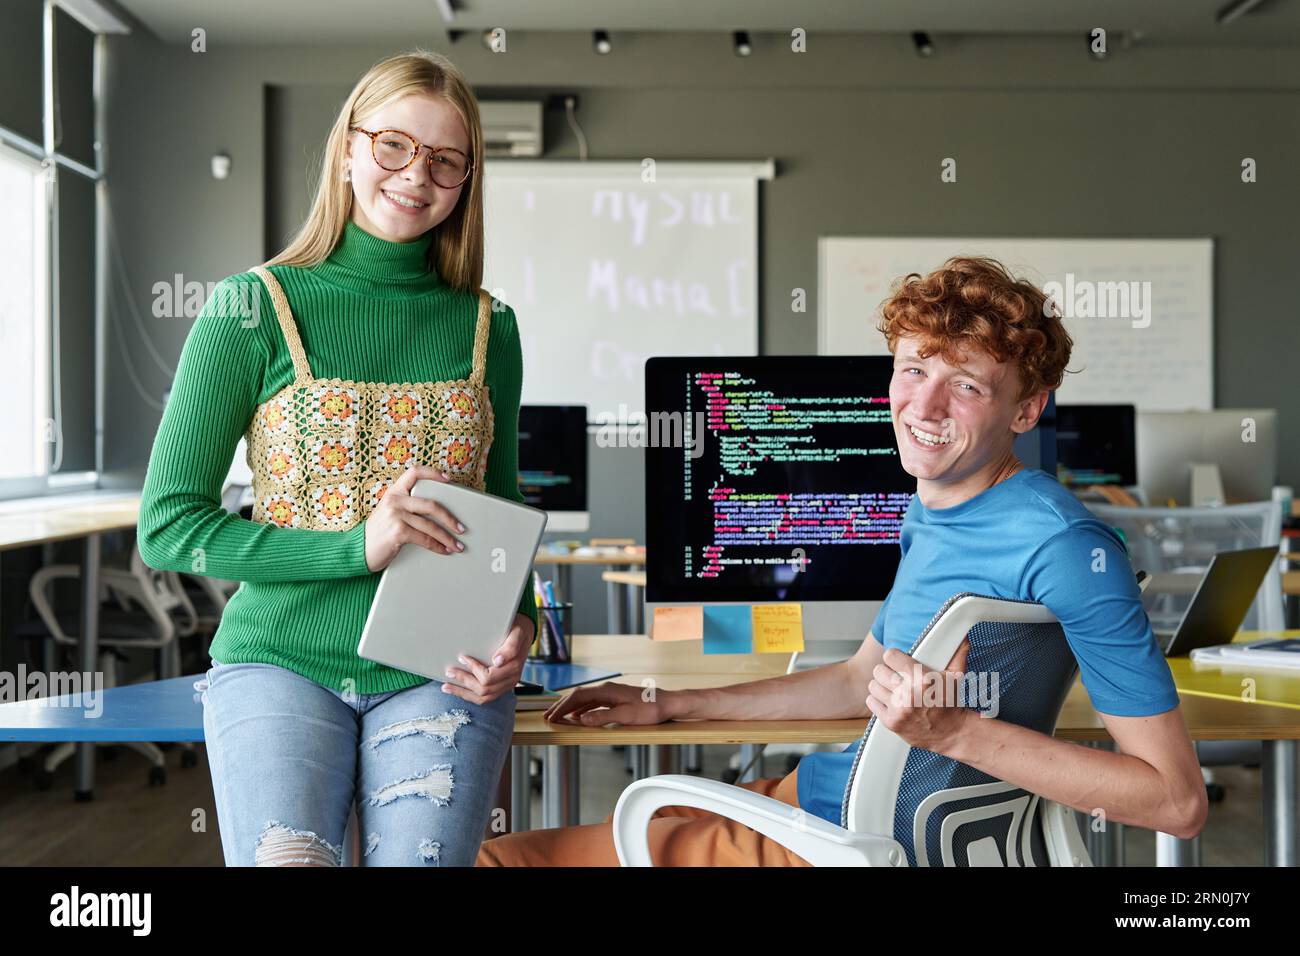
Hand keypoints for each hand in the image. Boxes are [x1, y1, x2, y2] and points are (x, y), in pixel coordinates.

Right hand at [363, 465, 465, 572]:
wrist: (357, 550)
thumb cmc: (376, 533)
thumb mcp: (389, 512)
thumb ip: (406, 507)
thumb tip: (436, 513)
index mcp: (393, 492)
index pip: (414, 473)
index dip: (433, 473)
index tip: (448, 479)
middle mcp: (394, 500)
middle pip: (432, 504)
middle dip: (450, 518)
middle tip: (461, 528)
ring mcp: (395, 515)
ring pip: (430, 525)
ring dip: (447, 537)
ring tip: (457, 544)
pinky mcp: (397, 531)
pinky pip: (424, 538)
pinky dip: (437, 546)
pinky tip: (443, 550)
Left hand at [441, 614, 534, 705]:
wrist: (523, 634)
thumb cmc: (517, 631)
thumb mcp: (516, 633)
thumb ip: (510, 647)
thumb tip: (498, 661)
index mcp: (514, 667)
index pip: (489, 676)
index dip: (474, 668)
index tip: (462, 658)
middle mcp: (511, 679)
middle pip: (484, 688)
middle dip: (464, 680)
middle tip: (449, 671)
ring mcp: (506, 685)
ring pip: (483, 697)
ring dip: (463, 692)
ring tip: (446, 686)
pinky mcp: (500, 688)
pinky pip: (484, 698)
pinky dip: (469, 695)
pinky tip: (457, 690)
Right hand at [543, 681, 670, 726]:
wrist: (668, 703)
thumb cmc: (650, 709)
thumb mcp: (626, 716)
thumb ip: (603, 718)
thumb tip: (582, 720)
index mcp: (607, 691)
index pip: (578, 697)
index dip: (563, 707)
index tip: (552, 716)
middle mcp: (607, 689)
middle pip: (578, 696)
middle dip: (562, 706)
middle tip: (548, 716)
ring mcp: (611, 693)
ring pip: (585, 699)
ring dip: (570, 707)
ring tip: (558, 716)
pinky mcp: (616, 698)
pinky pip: (593, 702)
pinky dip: (582, 709)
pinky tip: (579, 716)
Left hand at [865, 638, 975, 752]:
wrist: (952, 732)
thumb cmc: (951, 702)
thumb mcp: (956, 676)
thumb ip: (958, 653)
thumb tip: (964, 637)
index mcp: (922, 679)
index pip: (890, 656)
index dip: (893, 657)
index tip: (897, 661)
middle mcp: (909, 694)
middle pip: (878, 671)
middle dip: (886, 672)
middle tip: (895, 677)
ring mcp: (899, 710)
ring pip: (873, 686)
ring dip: (881, 686)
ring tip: (892, 689)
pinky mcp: (891, 722)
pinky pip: (871, 702)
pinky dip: (878, 701)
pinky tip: (890, 701)